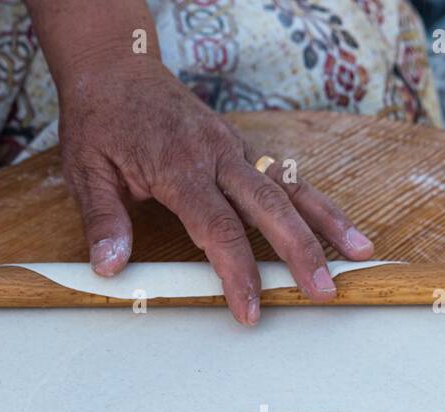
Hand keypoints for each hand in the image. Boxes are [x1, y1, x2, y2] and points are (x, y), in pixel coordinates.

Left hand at [55, 57, 374, 324]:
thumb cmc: (101, 121)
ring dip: (327, 223)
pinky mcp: (244, 150)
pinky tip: (344, 230)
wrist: (117, 68)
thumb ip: (102, 219)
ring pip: (290, 188)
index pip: (218, 228)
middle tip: (321, 291)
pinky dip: (318, 205)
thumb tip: (109, 267)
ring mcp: (236, 150)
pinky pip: (288, 178)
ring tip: (360, 255)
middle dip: (299, 253)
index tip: (250, 311)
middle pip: (269, 208)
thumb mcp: (85, 169)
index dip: (238, 273)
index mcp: (179, 166)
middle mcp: (217, 155)